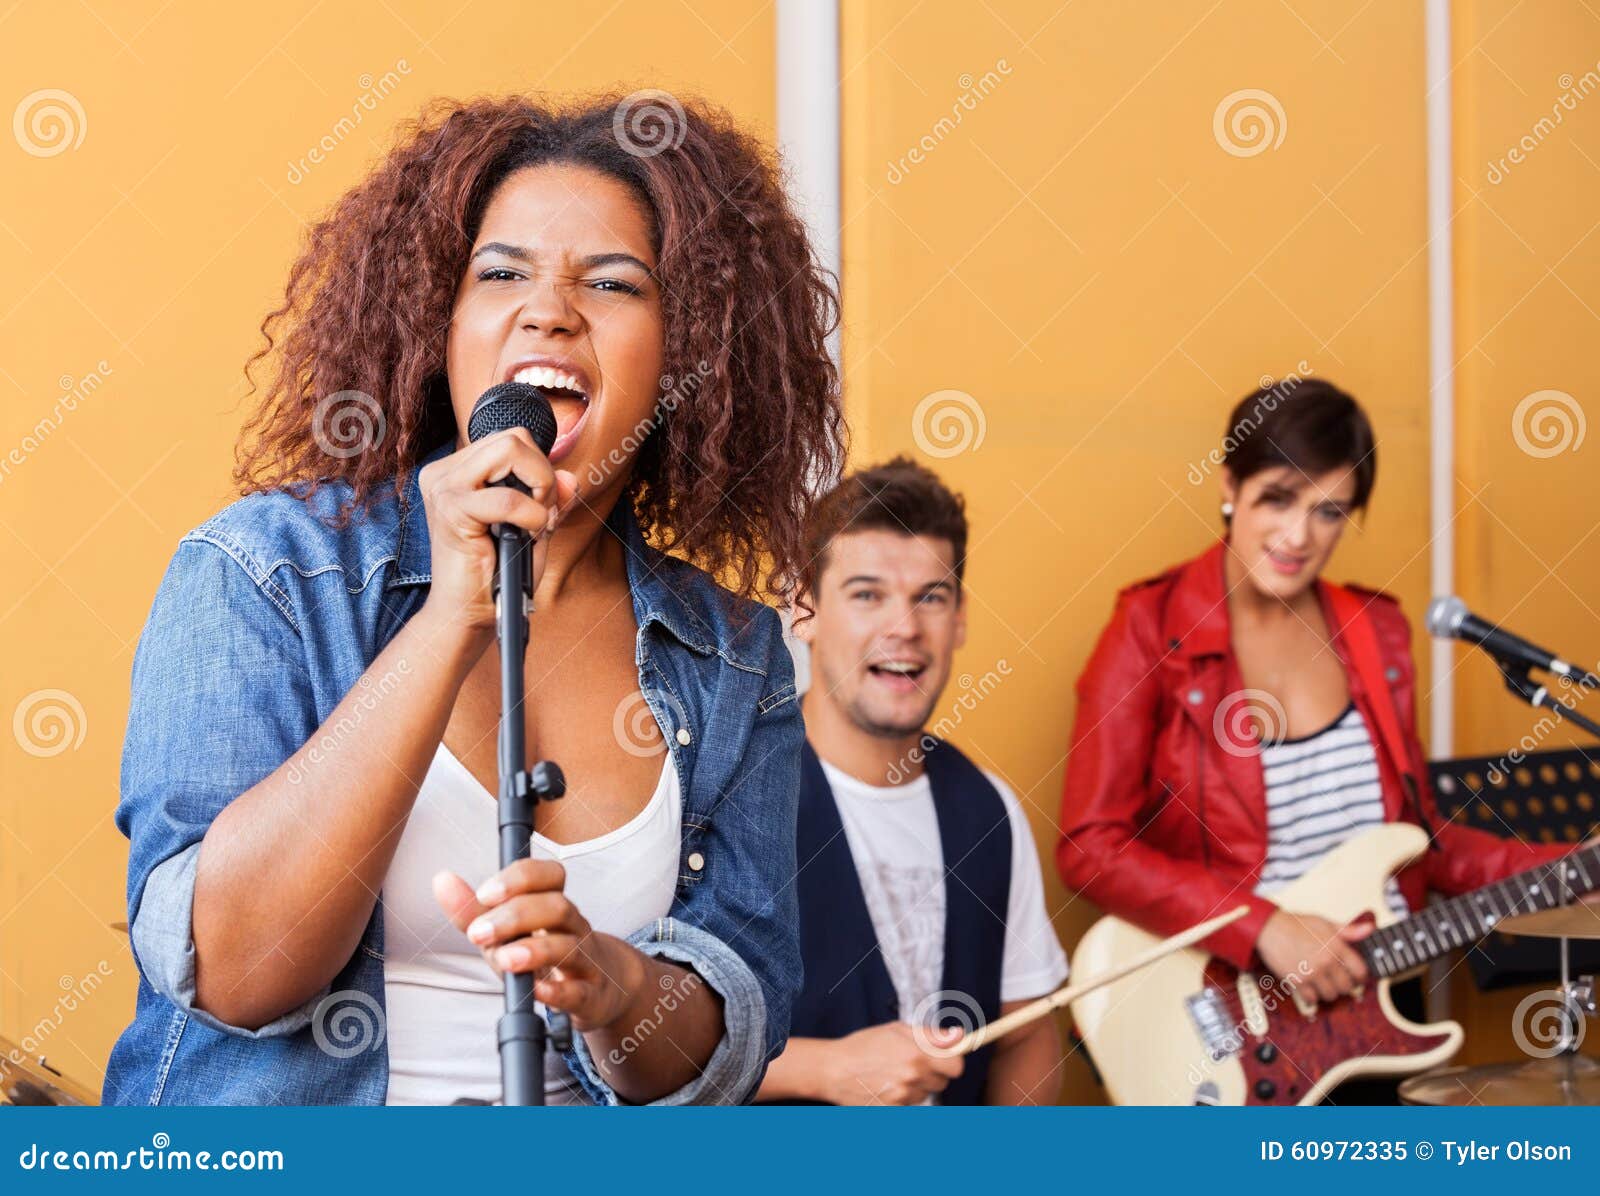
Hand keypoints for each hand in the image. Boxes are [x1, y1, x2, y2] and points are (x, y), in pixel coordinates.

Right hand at [416, 429, 578, 643]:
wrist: (466, 614)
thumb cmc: (497, 573)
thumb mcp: (533, 527)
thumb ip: (550, 498)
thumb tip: (569, 477)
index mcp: (459, 470)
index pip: (514, 440)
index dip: (540, 469)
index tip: (541, 506)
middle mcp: (445, 472)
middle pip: (515, 438)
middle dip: (543, 475)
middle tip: (541, 515)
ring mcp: (444, 487)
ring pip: (511, 450)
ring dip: (538, 491)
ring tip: (532, 524)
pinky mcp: (451, 510)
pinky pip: (509, 499)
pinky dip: (532, 517)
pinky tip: (527, 536)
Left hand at [433, 859, 638, 1031]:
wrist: (598, 990)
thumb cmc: (542, 956)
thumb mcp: (505, 934)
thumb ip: (473, 911)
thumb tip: (442, 879)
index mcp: (553, 904)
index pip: (550, 874)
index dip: (519, 878)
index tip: (485, 894)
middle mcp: (572, 927)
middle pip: (557, 906)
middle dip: (515, 916)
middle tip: (478, 933)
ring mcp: (585, 961)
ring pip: (570, 946)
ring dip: (535, 950)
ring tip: (504, 958)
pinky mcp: (590, 997)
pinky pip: (579, 991)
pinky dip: (557, 991)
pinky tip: (536, 991)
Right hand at [821, 1022, 964, 1104]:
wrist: (834, 1069)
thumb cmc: (864, 1045)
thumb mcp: (897, 1030)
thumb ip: (931, 1035)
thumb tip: (958, 1035)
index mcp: (917, 1054)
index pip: (956, 1066)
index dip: (951, 1061)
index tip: (943, 1058)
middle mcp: (913, 1077)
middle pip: (942, 1082)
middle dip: (933, 1073)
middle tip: (912, 1062)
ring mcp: (903, 1097)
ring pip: (925, 1094)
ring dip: (917, 1085)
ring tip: (893, 1073)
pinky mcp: (893, 1111)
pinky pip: (910, 1105)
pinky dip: (903, 1098)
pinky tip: (886, 1086)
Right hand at [1256, 910, 1370, 1003]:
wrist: (1269, 928)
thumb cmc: (1295, 924)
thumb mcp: (1324, 923)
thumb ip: (1348, 930)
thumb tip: (1369, 928)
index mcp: (1336, 946)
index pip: (1360, 971)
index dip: (1360, 977)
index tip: (1356, 977)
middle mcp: (1327, 961)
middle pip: (1347, 987)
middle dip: (1344, 986)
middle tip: (1337, 981)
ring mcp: (1312, 972)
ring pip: (1331, 995)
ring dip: (1328, 992)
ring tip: (1323, 985)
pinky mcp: (1298, 981)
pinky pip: (1312, 999)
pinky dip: (1312, 997)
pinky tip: (1309, 989)